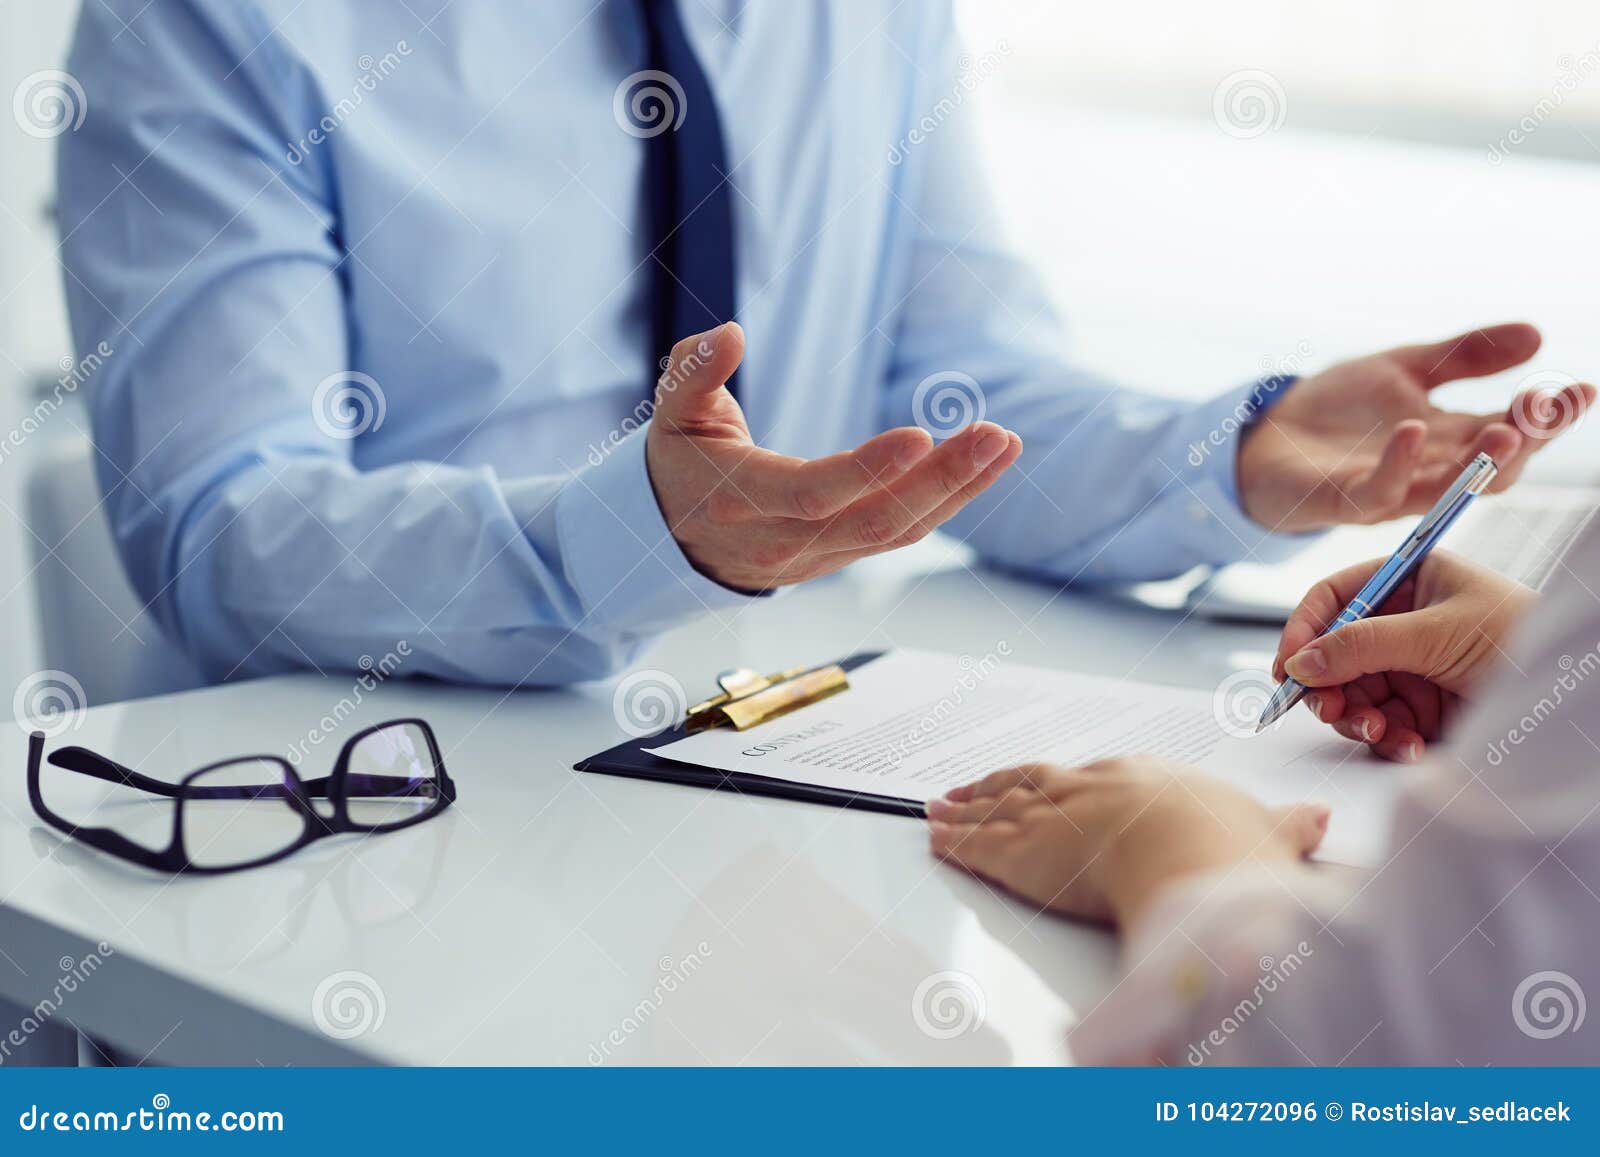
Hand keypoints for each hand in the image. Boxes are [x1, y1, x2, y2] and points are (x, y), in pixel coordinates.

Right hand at [645, 323, 1022, 590]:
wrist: (670, 542)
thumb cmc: (678, 466)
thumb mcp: (670, 411)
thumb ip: (695, 370)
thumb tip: (730, 334)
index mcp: (739, 500)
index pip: (810, 493)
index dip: (866, 469)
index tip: (920, 435)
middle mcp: (783, 539)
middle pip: (873, 518)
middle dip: (940, 479)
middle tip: (993, 435)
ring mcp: (817, 555)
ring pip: (896, 530)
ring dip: (958, 490)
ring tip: (1003, 444)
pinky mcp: (840, 555)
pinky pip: (900, 533)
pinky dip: (947, 501)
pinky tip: (984, 466)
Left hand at [927, 759, 1327, 930]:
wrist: (1189, 853)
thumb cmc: (1224, 844)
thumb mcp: (1265, 831)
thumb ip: (1285, 827)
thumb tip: (1315, 820)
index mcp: (1142, 778)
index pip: (1094, 777)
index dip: (1067, 781)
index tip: (1052, 782)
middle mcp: (1087, 787)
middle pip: (1033, 781)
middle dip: (1001, 784)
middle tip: (973, 785)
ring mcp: (1049, 815)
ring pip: (996, 807)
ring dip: (966, 807)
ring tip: (941, 806)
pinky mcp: (1018, 852)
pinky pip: (974, 843)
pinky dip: (951, 838)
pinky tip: (934, 835)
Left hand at [1238, 323, 1593, 531]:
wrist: (1266, 436)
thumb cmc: (1338, 410)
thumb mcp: (1405, 368)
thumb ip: (1464, 356)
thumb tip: (1535, 335)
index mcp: (1450, 440)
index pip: (1512, 432)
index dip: (1549, 416)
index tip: (1584, 389)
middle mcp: (1428, 472)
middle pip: (1492, 468)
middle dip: (1525, 442)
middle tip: (1545, 410)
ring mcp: (1388, 491)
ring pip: (1446, 489)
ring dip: (1478, 462)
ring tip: (1503, 426)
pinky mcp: (1343, 501)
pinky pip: (1378, 491)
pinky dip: (1398, 462)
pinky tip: (1413, 429)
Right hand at [1272, 551, 1536, 761]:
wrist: (1572, 698)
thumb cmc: (1520, 639)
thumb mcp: (1434, 634)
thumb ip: (1360, 645)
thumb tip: (1299, 663)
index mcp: (1410, 581)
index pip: (1336, 596)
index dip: (1305, 628)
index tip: (1288, 666)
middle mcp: (1406, 622)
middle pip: (1335, 652)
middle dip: (1328, 684)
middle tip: (1327, 709)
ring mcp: (1414, 667)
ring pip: (1353, 694)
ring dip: (1356, 717)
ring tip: (1376, 731)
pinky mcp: (1424, 709)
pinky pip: (1382, 724)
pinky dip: (1387, 739)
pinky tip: (1407, 745)